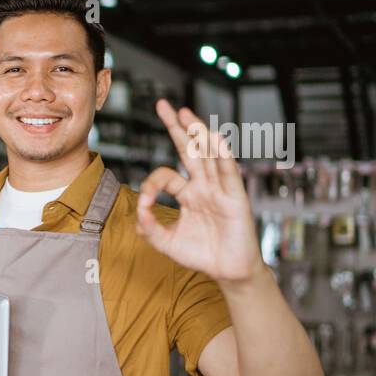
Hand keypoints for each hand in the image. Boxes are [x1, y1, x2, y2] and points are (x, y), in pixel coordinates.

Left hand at [136, 100, 262, 284]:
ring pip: (208, 155)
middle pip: (189, 149)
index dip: (152, 183)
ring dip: (198, 133)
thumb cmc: (201, 254)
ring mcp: (220, 189)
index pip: (166, 175)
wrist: (228, 271)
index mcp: (188, 193)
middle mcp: (204, 185)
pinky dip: (223, 155)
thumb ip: (149, 227)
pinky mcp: (235, 197)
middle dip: (177, 128)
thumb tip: (139, 210)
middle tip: (163, 105)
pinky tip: (215, 137)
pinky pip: (228, 172)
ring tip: (185, 113)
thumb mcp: (166, 242)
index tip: (146, 203)